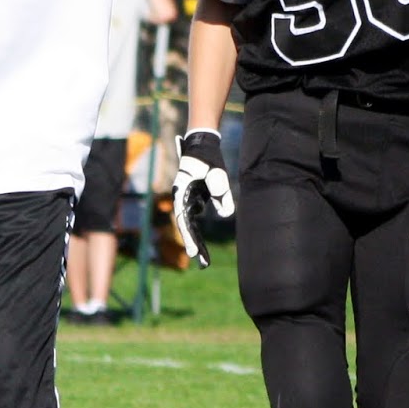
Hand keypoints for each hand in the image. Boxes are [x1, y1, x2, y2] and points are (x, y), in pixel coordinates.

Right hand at [172, 130, 234, 267]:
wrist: (203, 143)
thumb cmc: (209, 158)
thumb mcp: (218, 175)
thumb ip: (222, 194)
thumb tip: (227, 213)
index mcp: (181, 192)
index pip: (184, 219)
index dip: (189, 237)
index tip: (194, 253)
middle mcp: (181, 198)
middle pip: (186, 225)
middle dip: (194, 244)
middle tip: (202, 263)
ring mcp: (186, 198)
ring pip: (190, 224)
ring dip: (196, 240)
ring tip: (204, 260)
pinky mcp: (193, 198)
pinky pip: (196, 217)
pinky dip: (199, 230)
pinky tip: (204, 243)